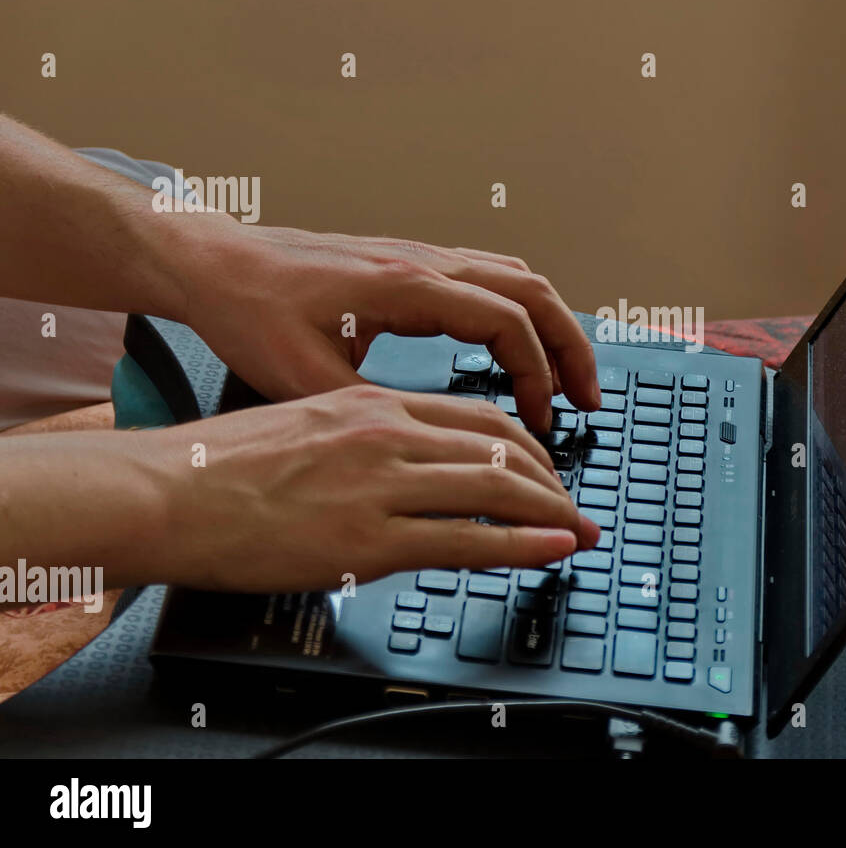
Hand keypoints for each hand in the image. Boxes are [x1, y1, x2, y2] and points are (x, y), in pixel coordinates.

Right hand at [130, 385, 599, 590]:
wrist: (163, 490)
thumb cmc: (217, 465)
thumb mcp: (304, 425)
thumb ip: (362, 438)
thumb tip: (402, 463)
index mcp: (372, 405)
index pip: (477, 417)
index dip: (527, 443)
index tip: (545, 466)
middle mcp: (388, 434)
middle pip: (502, 447)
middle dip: (553, 478)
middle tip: (573, 502)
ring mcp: (382, 485)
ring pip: (498, 488)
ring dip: (551, 511)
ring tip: (576, 528)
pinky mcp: (370, 539)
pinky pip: (471, 540)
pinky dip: (524, 545)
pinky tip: (553, 547)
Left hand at [174, 218, 599, 432]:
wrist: (215, 264)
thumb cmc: (251, 312)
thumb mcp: (306, 379)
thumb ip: (375, 412)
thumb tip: (430, 451)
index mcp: (408, 287)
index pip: (508, 322)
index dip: (537, 374)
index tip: (542, 420)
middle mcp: (425, 262)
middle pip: (534, 292)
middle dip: (572, 347)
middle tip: (589, 401)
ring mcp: (422, 257)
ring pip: (519, 279)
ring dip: (552, 326)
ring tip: (566, 380)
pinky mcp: (412, 265)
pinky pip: (492, 278)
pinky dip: (522, 314)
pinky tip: (518, 347)